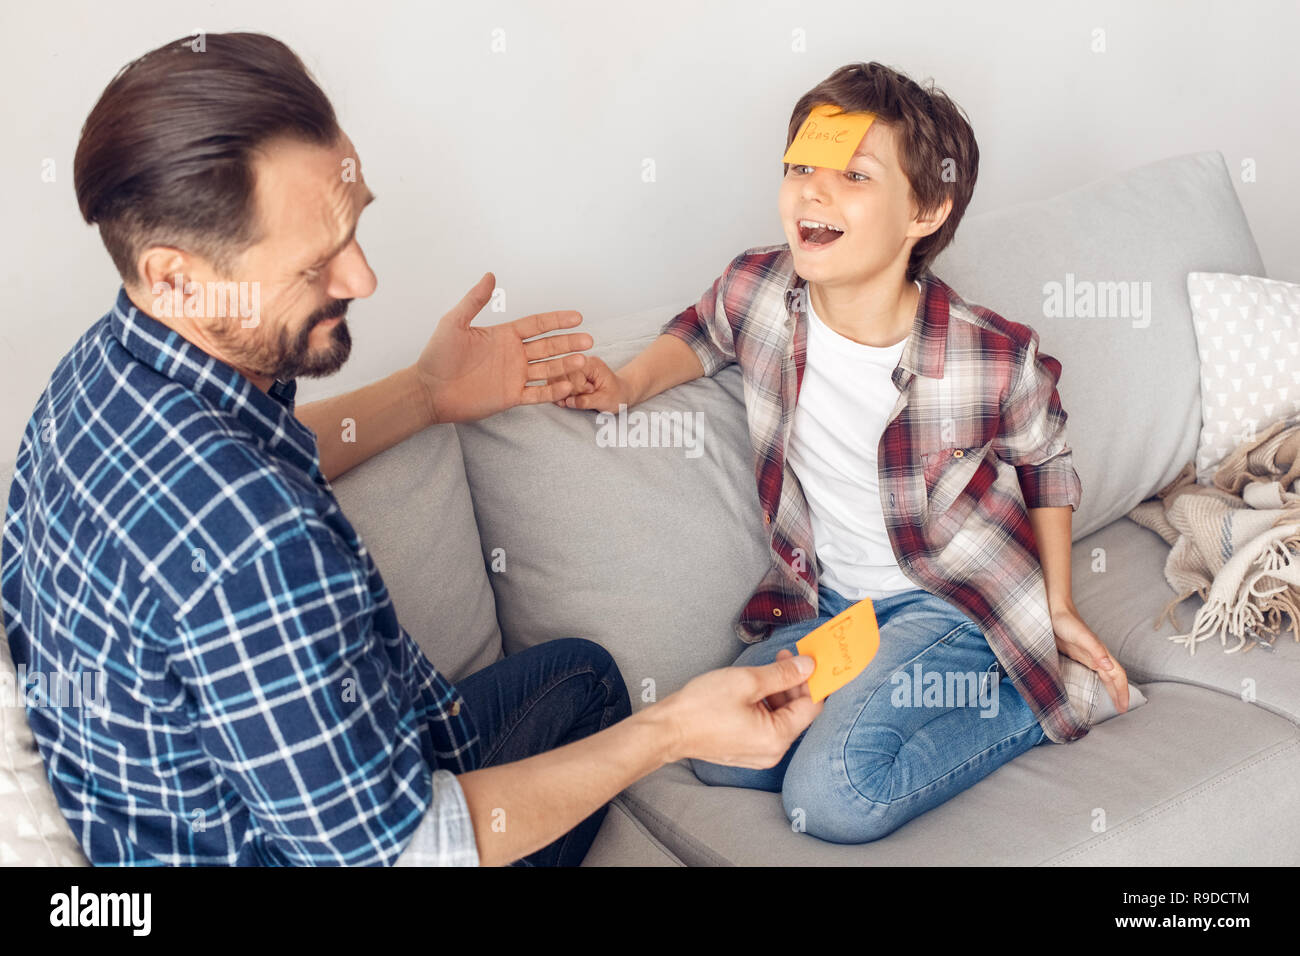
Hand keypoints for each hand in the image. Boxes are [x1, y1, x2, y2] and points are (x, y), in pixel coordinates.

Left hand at [414, 272, 591, 424]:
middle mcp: (513, 355)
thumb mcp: (454, 323)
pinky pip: (537, 394)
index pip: (537, 325)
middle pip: (548, 347)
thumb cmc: (437, 355)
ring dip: (565, 365)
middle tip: (588, 340)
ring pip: (547, 370)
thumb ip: (474, 300)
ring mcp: (514, 376)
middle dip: (569, 343)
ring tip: (583, 361)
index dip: (557, 320)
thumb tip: (490, 275)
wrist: (429, 390)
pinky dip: (553, 391)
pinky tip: (567, 385)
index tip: (577, 316)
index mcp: (504, 336)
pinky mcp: (511, 396)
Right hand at [549, 356, 632, 412]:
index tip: (591, 392)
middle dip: (570, 391)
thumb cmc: (616, 396)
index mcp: (592, 364)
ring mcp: (572, 369)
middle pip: (561, 376)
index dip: (579, 388)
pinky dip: (558, 395)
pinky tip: (566, 401)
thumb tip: (569, 402)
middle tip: (584, 396)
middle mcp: (580, 362)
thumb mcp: (606, 401)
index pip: (573, 373)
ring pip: (555, 381)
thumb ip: (587, 401)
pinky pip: (554, 384)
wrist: (619, 394)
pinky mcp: (566, 376)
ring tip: (575, 400)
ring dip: (562, 394)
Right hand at [659, 652, 822, 767]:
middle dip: (795, 683)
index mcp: (777, 737)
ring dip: (779, 692)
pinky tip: (756, 686)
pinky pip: (767, 725)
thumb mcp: (746, 681)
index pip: (812, 707)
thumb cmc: (701, 707)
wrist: (668, 729)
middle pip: (797, 713)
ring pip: (782, 718)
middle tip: (786, 657)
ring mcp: (759, 753)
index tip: (812, 660)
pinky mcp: (746, 749)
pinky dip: (766, 705)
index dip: (813, 681)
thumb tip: (808, 666)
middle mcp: (772, 751)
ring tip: (768, 668)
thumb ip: (782, 674)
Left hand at [1051, 607, 1129, 714]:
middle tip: (1122, 710)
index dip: (1122, 691)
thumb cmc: (1066, 622)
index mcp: (1100, 654)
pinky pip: (1093, 672)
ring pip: (1104, 675)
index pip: (1117, 676)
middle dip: (1119, 693)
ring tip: (1113, 702)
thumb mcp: (1081, 637)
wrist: (1055, 610)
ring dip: (1111, 688)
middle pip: (1113, 677)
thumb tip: (1108, 665)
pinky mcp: (1077, 655)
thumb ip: (1095, 649)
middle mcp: (1097, 656)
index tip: (1125, 707)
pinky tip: (1093, 686)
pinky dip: (1098, 682)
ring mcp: (1088, 656)